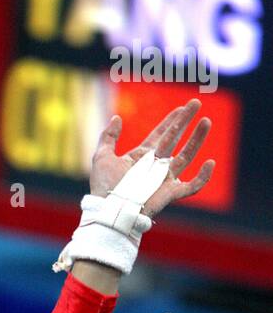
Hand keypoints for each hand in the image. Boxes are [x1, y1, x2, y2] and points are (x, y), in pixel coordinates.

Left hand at [90, 98, 214, 218]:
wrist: (108, 210)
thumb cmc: (104, 187)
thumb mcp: (102, 156)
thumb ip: (108, 137)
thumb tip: (117, 118)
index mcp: (142, 157)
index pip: (161, 134)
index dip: (172, 120)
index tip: (182, 107)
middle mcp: (156, 166)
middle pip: (175, 139)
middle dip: (186, 121)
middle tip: (196, 103)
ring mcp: (164, 179)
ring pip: (186, 156)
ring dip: (197, 139)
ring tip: (206, 121)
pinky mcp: (170, 193)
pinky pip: (192, 187)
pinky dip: (203, 177)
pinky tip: (210, 163)